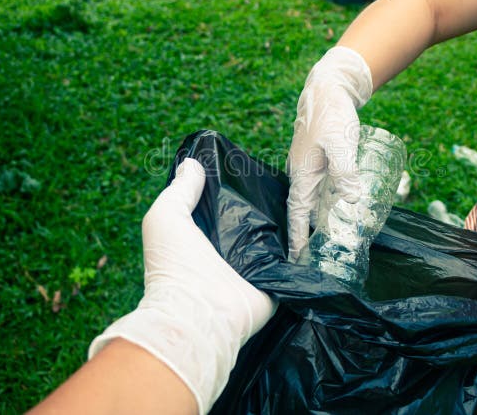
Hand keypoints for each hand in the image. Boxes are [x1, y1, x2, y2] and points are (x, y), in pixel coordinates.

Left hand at [89, 158, 276, 413]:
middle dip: (262, 203)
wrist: (196, 314)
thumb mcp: (165, 217)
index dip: (232, 187)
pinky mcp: (273, 283)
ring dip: (283, 222)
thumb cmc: (172, 264)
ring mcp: (252, 270)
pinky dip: (298, 246)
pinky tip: (311, 224)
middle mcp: (227, 254)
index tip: (249, 165)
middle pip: (250, 221)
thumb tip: (193, 163)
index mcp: (201, 239)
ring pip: (273, 239)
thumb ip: (179, 190)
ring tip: (301, 196)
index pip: (222, 208)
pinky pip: (290, 260)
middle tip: (283, 177)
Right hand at [286, 47, 372, 260]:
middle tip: (314, 262)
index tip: (295, 260)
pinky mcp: (320, 162)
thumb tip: (351, 200)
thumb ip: (345, 170)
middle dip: (307, 237)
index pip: (297, 214)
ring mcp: (310, 168)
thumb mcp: (340, 142)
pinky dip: (327, 205)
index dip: (297, 238)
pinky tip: (339, 211)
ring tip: (327, 245)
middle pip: (304, 213)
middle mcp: (302, 175)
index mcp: (302, 175)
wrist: (328, 88)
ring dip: (318, 223)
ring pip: (313, 202)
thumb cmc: (332, 114)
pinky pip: (321, 190)